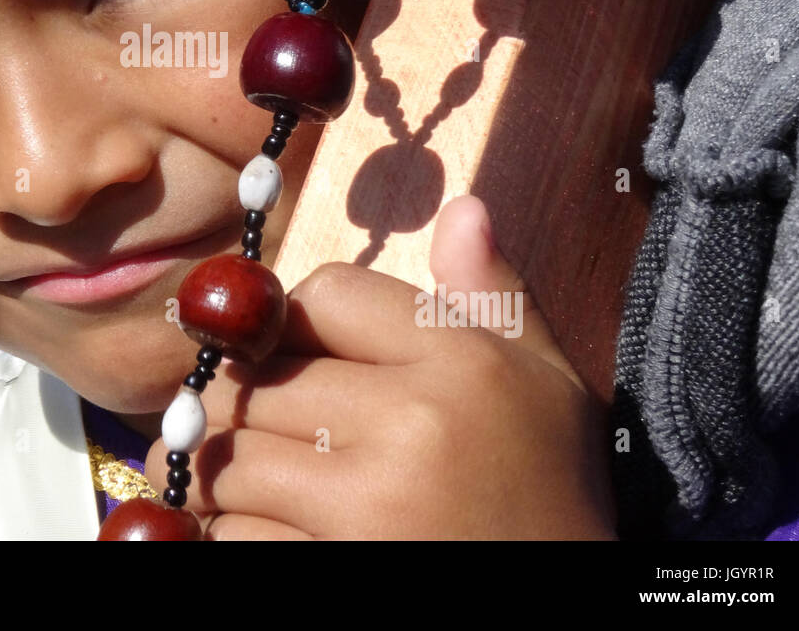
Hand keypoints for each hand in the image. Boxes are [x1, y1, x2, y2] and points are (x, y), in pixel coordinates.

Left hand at [144, 195, 616, 538]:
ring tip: (246, 477)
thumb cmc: (553, 494)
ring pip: (228, 456)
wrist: (573, 607)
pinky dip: (231, 533)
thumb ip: (498, 296)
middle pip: (258, 374)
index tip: (298, 355)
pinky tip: (267, 529)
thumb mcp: (547, 385)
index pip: (323, 293)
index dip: (296, 320)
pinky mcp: (328, 572)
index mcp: (461, 362)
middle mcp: (410, 426)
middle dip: (244, 397)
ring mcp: (365, 509)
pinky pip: (231, 535)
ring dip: (224, 469)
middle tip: (253, 420)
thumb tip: (462, 208)